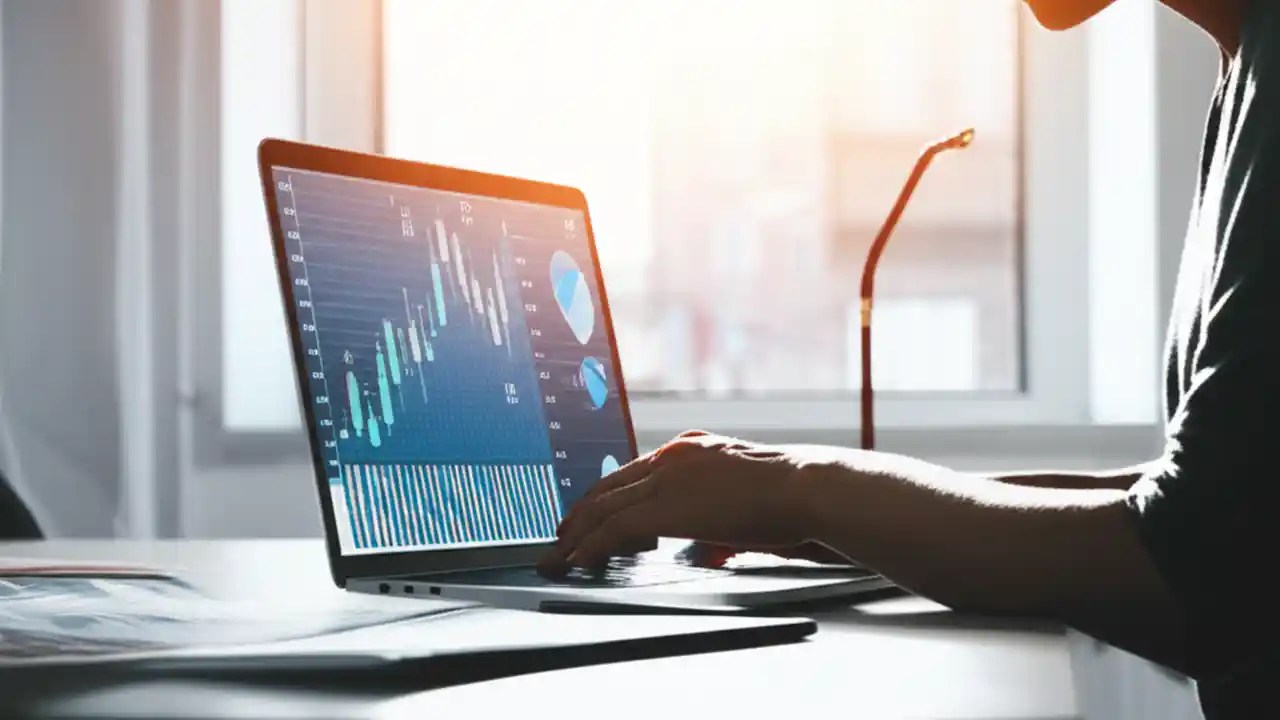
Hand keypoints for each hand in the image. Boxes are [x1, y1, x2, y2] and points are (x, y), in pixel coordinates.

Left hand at [539, 431, 825, 573]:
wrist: (806, 487)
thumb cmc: (792, 499)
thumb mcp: (744, 503)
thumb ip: (719, 519)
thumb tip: (710, 546)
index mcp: (690, 448)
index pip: (633, 473)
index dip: (606, 498)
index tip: (589, 517)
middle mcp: (672, 455)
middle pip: (609, 487)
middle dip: (579, 516)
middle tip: (559, 539)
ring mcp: (666, 477)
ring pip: (602, 506)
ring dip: (574, 535)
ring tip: (557, 556)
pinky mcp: (665, 505)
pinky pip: (612, 528)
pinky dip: (589, 546)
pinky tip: (577, 561)